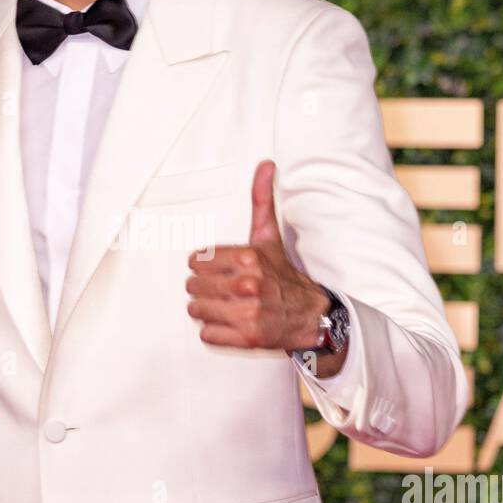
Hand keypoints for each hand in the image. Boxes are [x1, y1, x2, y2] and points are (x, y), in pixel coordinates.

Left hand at [185, 159, 347, 371]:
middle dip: (204, 289)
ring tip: (225, 307)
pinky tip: (231, 323)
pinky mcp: (247, 338)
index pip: (196, 261)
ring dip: (206, 310)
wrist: (310, 315)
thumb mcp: (269, 237)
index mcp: (248, 257)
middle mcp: (248, 284)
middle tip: (223, 290)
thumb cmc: (283, 276)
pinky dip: (215, 332)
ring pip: (196, 310)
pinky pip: (207, 335)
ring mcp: (247, 313)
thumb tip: (265, 165)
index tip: (220, 270)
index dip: (205, 267)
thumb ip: (261, 201)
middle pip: (193, 286)